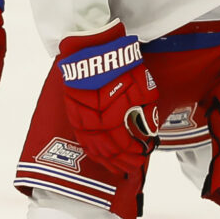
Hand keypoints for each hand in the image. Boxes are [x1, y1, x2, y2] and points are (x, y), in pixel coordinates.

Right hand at [56, 22, 158, 173]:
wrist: (94, 49)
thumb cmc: (122, 66)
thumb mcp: (144, 89)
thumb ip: (146, 115)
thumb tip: (146, 134)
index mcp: (113, 116)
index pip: (123, 145)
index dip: (133, 155)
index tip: (142, 157)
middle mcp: (94, 122)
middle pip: (107, 151)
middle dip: (120, 162)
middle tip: (131, 169)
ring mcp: (81, 118)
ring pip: (92, 147)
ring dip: (105, 160)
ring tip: (116, 168)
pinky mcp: (73, 112)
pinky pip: (81, 137)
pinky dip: (91, 149)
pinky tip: (98, 155)